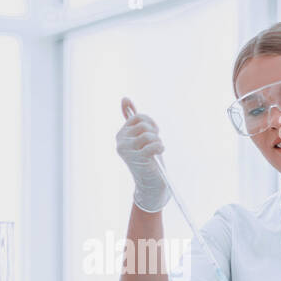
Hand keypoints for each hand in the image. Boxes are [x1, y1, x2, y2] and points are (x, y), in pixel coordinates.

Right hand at [116, 97, 170, 212]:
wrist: (151, 182)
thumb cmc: (148, 158)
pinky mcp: (137, 158)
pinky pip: (154, 144)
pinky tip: (158, 154)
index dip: (150, 124)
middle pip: (144, 124)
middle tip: (153, 145)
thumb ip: (134, 119)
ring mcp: (127, 150)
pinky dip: (160, 148)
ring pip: (149, 134)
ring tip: (155, 152)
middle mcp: (120, 141)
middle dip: (154, 133)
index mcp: (121, 134)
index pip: (138, 117)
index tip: (151, 135)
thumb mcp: (141, 135)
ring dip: (157, 142)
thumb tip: (124, 98)